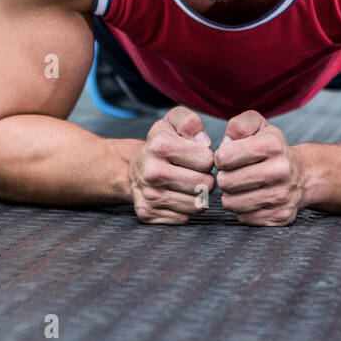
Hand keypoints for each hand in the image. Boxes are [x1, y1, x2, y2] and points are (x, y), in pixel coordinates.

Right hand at [128, 106, 215, 223]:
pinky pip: (184, 218)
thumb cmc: (161, 143)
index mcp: (159, 146)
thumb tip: (204, 142)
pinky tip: (177, 196)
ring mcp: (148, 196)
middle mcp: (151, 172)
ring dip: (198, 196)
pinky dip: (185, 209)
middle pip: (205, 184)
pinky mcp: (148, 214)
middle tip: (195, 173)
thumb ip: (190, 122)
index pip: (207, 160)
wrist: (133, 168)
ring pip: (197, 205)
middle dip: (206, 178)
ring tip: (188, 184)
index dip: (207, 158)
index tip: (197, 157)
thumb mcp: (173, 122)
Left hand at [214, 110, 304, 225]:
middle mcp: (280, 171)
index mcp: (272, 145)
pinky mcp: (280, 216)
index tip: (229, 157)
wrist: (302, 173)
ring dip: (231, 195)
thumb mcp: (257, 126)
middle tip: (234, 173)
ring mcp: (282, 196)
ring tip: (242, 186)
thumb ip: (238, 125)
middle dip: (224, 177)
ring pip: (231, 203)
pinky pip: (243, 217)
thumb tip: (225, 144)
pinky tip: (253, 197)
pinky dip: (243, 209)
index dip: (221, 157)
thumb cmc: (271, 149)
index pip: (224, 157)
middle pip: (226, 182)